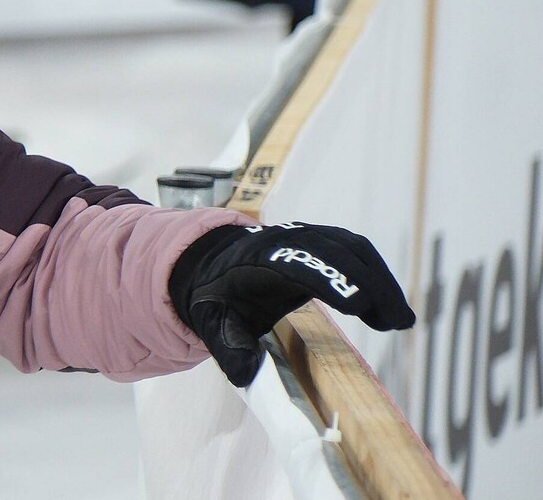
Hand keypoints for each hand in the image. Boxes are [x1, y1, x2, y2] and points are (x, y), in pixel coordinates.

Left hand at [168, 222, 414, 386]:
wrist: (212, 262)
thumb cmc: (217, 297)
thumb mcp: (210, 322)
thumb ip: (228, 346)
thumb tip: (245, 375)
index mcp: (257, 259)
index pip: (296, 264)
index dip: (326, 280)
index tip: (356, 307)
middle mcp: (285, 240)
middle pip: (334, 251)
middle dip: (368, 284)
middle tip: (395, 324)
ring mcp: (306, 235)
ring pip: (352, 247)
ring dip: (380, 280)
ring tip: (399, 322)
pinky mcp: (322, 240)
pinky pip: (356, 251)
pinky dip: (377, 275)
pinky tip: (386, 311)